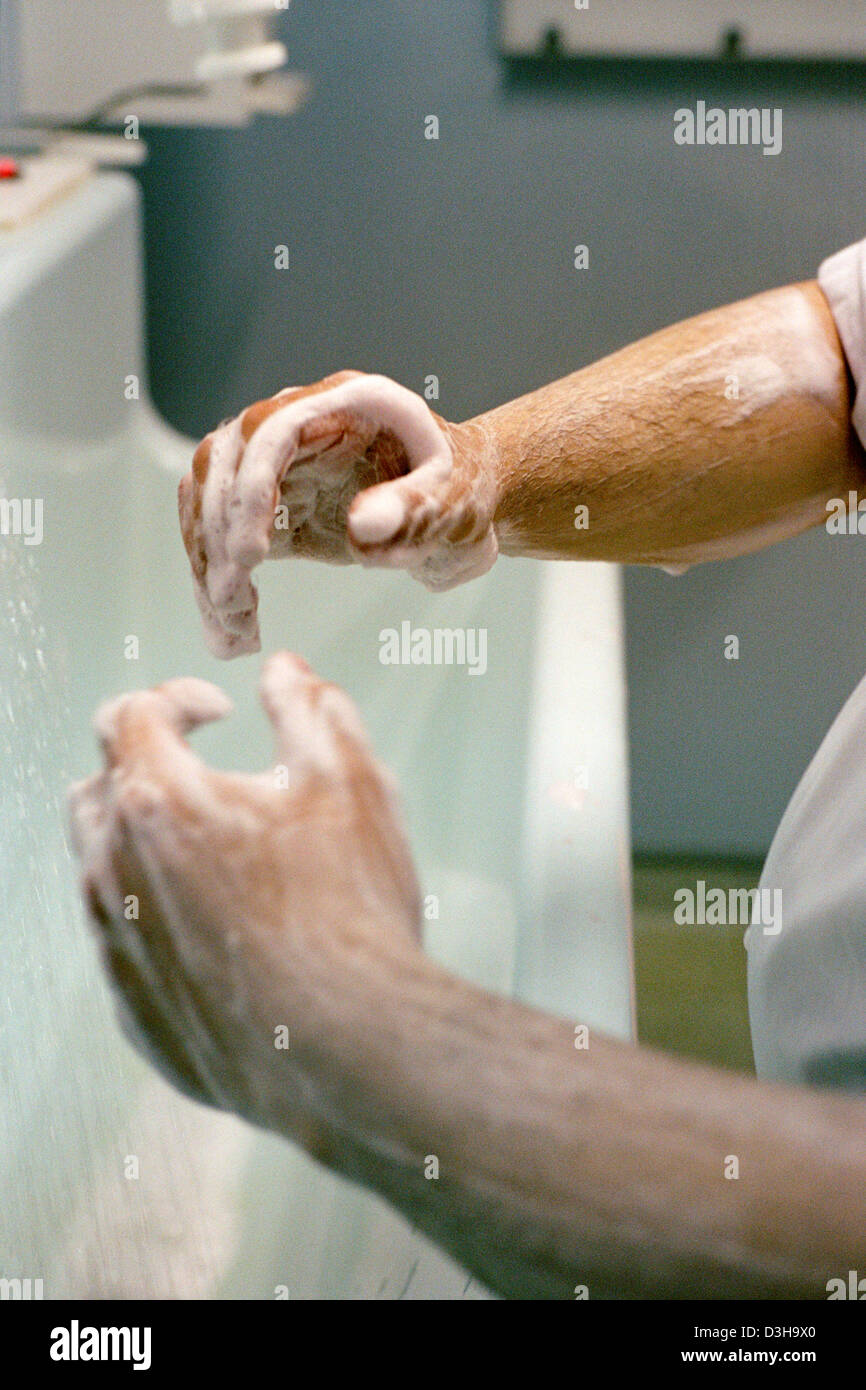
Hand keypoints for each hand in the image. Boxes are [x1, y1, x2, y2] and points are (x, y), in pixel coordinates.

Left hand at [67, 652, 422, 1138]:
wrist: (349, 1051)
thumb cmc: (349, 918)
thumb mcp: (350, 784)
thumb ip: (312, 711)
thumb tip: (290, 675)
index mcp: (160, 802)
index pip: (130, 714)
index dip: (178, 698)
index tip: (220, 712)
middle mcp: (117, 870)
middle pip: (98, 787)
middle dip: (145, 766)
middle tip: (209, 777)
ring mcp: (118, 946)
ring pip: (101, 869)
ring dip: (147, 846)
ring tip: (222, 856)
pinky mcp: (135, 1010)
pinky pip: (126, 945)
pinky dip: (161, 921)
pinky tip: (224, 932)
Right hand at [178, 371, 499, 656]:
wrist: (459, 507)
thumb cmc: (462, 492)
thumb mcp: (455, 504)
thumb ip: (414, 512)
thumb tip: (363, 526)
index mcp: (348, 405)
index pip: (273, 431)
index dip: (251, 489)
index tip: (250, 555)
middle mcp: (302, 422)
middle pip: (225, 463)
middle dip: (218, 535)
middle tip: (232, 600)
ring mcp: (281, 462)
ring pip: (211, 501)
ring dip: (208, 565)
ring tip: (231, 628)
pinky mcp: (272, 504)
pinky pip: (226, 537)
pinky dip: (219, 583)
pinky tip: (231, 630)